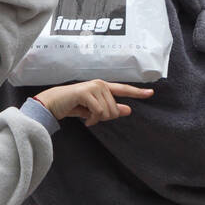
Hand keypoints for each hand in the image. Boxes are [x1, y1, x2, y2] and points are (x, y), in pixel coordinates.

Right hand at [34, 80, 153, 125]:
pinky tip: (85, 120)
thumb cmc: (72, 105)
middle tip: (92, 119)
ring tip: (87, 118)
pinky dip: (92, 120)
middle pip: (114, 108)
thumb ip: (111, 109)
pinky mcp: (86, 92)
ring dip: (97, 120)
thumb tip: (128, 110)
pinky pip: (98, 112)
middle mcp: (100, 84)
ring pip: (107, 111)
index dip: (137, 92)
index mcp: (103, 87)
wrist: (52, 104)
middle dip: (104, 118)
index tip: (151, 93)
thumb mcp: (94, 110)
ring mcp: (93, 87)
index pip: (123, 89)